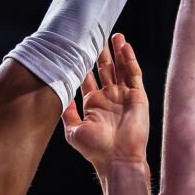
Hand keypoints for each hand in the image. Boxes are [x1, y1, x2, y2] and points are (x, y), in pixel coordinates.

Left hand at [62, 34, 149, 169]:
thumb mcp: (73, 130)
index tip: (79, 48)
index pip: (89, 78)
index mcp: (94, 104)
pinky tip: (125, 46)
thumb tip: (57, 95)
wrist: (117, 159)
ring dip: (117, 52)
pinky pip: (134, 74)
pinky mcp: (138, 97)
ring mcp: (124, 96)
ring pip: (121, 69)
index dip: (85, 63)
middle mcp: (109, 98)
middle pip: (105, 70)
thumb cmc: (95, 149)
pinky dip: (130, 59)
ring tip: (114, 35)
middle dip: (101, 53)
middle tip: (97, 35)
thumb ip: (66, 112)